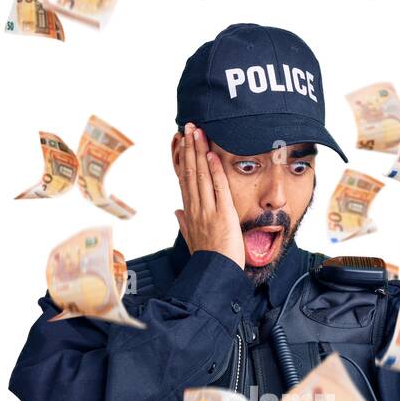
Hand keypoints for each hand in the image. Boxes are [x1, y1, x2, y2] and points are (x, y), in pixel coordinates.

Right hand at [174, 123, 245, 269]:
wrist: (213, 273)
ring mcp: (208, 210)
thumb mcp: (191, 240)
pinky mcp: (223, 214)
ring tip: (197, 132)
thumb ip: (184, 224)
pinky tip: (212, 155)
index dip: (182, 159)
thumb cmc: (206, 259)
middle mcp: (195, 208)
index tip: (180, 142)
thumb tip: (176, 212)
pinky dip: (215, 171)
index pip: (184, 179)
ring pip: (201, 176)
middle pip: (190, 172)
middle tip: (188, 127)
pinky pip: (218, 188)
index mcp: (189, 212)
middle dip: (189, 148)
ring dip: (199, 152)